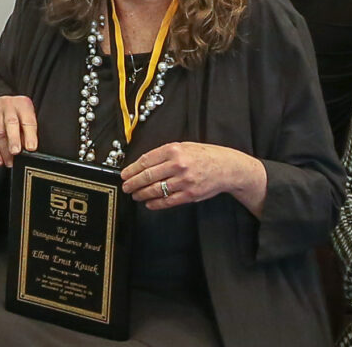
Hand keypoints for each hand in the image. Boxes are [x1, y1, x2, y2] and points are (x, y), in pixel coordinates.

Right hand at [0, 95, 38, 167]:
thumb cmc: (17, 113)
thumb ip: (29, 131)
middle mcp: (8, 105)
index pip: (27, 120)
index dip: (30, 135)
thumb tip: (29, 149)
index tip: (31, 148)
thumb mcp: (27, 116)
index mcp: (23, 104)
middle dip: (13, 140)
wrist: (2, 102)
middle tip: (16, 152)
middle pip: (11, 123)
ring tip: (9, 161)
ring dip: (4, 150)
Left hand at [120, 141, 261, 209]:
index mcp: (174, 150)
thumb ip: (164, 154)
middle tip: (126, 187)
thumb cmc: (204, 155)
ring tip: (135, 195)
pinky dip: (155, 204)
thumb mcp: (183, 147)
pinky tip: (149, 203)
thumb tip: (143, 164)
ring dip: (141, 194)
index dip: (132, 169)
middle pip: (147, 176)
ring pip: (155, 190)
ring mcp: (184, 181)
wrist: (226, 167)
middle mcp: (178, 165)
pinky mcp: (190, 195)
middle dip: (133, 183)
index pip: (146, 161)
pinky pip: (167, 201)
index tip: (124, 174)